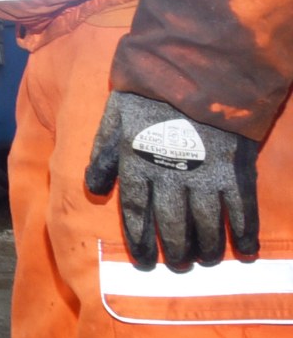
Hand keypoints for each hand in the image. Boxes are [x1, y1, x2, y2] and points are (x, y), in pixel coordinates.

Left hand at [84, 90, 259, 270]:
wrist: (198, 72)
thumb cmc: (150, 94)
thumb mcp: (114, 118)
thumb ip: (103, 154)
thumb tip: (94, 189)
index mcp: (137, 164)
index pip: (136, 213)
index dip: (139, 239)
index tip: (142, 261)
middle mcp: (169, 177)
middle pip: (171, 226)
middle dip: (173, 250)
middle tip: (176, 265)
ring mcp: (204, 176)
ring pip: (205, 225)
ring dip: (205, 248)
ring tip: (203, 261)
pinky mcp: (234, 172)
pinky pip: (241, 212)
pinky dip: (243, 234)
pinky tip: (244, 251)